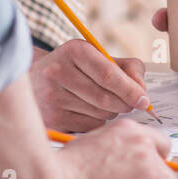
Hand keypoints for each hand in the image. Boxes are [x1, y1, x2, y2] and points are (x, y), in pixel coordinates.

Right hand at [29, 39, 150, 131]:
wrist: (33, 80)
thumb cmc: (73, 68)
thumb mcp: (96, 56)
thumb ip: (126, 68)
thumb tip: (143, 92)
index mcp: (74, 51)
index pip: (109, 75)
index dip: (131, 90)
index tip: (144, 101)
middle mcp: (58, 72)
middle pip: (105, 99)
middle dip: (124, 105)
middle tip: (129, 104)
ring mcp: (52, 98)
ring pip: (99, 115)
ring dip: (111, 114)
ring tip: (103, 103)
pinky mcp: (51, 119)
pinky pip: (88, 128)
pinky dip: (97, 123)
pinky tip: (89, 113)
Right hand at [37, 120, 177, 178]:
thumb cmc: (62, 168)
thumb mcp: (88, 143)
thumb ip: (111, 147)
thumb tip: (119, 160)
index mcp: (125, 127)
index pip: (152, 140)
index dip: (146, 158)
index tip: (136, 171)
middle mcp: (141, 138)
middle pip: (164, 157)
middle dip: (152, 172)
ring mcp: (149, 159)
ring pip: (169, 178)